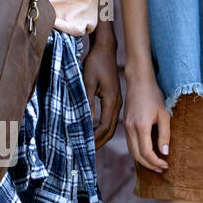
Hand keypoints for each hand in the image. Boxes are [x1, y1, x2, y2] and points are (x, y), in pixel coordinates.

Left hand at [83, 32, 121, 148]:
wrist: (105, 50)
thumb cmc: (95, 63)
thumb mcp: (87, 81)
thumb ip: (88, 101)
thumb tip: (86, 120)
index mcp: (112, 100)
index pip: (105, 126)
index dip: (95, 138)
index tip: (85, 146)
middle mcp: (117, 104)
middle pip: (111, 130)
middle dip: (99, 141)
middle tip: (87, 151)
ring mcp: (117, 102)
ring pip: (112, 126)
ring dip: (102, 136)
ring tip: (91, 145)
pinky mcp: (114, 100)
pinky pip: (110, 119)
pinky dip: (103, 128)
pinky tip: (95, 132)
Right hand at [121, 69, 170, 172]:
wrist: (139, 81)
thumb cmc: (154, 96)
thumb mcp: (164, 115)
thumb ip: (165, 135)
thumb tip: (165, 153)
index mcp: (141, 126)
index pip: (146, 153)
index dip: (156, 162)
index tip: (166, 165)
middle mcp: (130, 128)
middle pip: (137, 156)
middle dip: (149, 165)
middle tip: (161, 169)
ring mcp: (126, 127)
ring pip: (131, 151)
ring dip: (143, 160)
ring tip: (155, 164)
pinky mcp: (125, 124)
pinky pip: (130, 143)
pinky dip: (138, 152)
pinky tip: (148, 153)